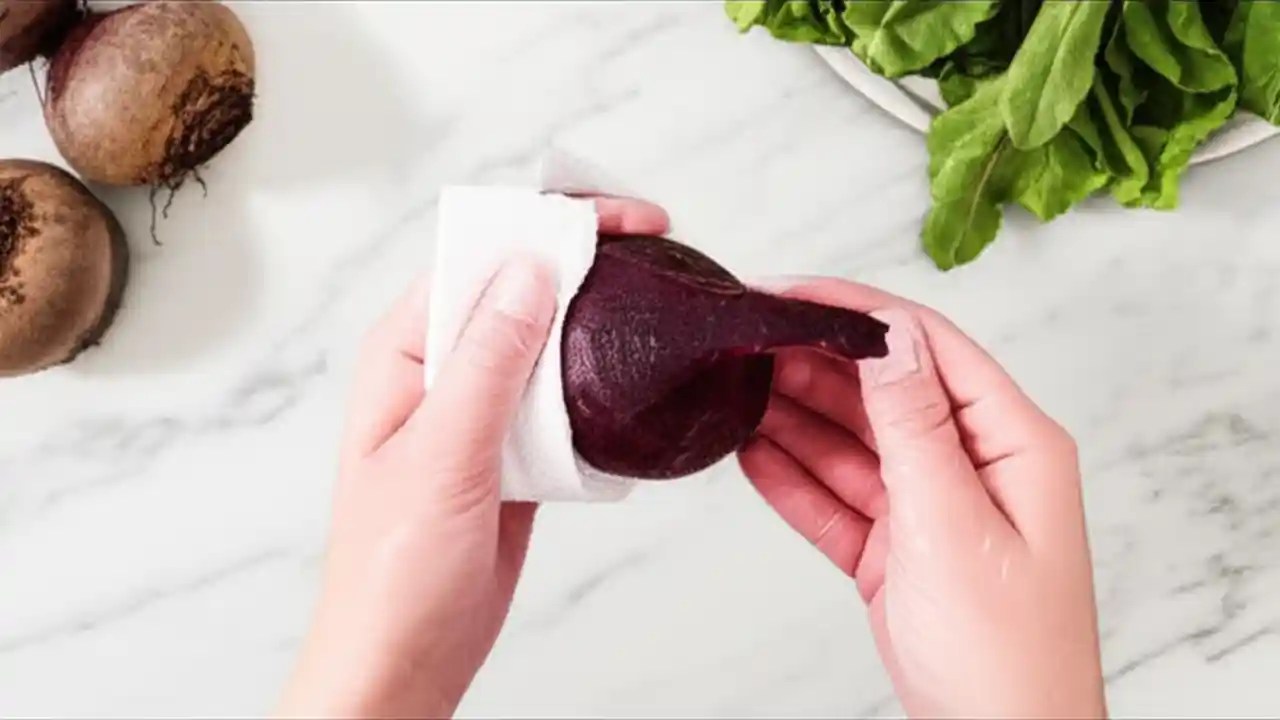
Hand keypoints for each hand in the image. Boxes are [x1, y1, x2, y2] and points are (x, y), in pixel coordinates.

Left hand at [276, 196, 668, 718]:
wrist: (409, 660)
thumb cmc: (392, 571)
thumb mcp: (441, 454)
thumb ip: (487, 361)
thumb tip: (529, 272)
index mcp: (404, 356)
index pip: (477, 262)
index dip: (545, 227)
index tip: (615, 219)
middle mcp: (442, 374)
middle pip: (519, 293)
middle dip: (583, 265)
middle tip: (655, 248)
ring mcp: (482, 413)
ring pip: (547, 346)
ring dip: (595, 328)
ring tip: (654, 304)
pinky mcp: (516, 453)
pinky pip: (563, 404)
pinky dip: (598, 391)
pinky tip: (633, 382)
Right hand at [738, 278, 1104, 718]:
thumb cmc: (1008, 656)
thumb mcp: (954, 527)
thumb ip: (914, 429)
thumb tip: (888, 338)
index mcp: (1013, 444)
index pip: (927, 348)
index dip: (857, 311)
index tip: (790, 294)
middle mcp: (974, 465)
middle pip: (883, 390)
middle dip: (815, 362)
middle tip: (744, 340)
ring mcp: (931, 508)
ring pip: (852, 444)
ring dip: (795, 417)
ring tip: (735, 386)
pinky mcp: (896, 551)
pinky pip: (836, 499)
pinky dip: (794, 478)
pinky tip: (751, 451)